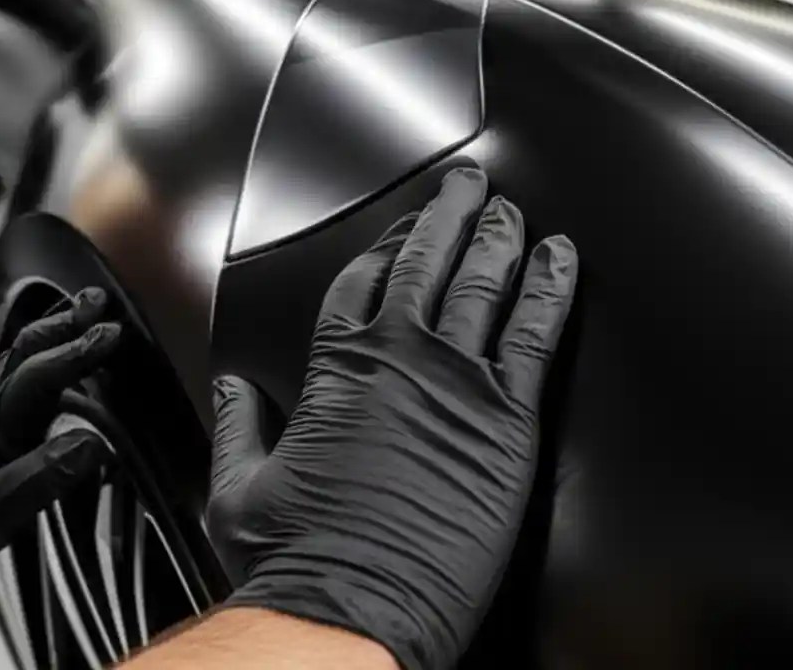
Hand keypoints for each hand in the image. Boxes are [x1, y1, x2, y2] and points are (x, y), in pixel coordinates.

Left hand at [0, 288, 119, 563]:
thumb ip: (39, 479)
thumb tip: (93, 445)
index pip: (38, 376)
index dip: (76, 353)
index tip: (111, 337)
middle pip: (31, 348)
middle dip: (68, 322)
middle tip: (104, 302)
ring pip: (32, 351)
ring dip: (64, 326)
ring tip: (97, 305)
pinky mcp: (7, 405)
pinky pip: (35, 365)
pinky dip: (58, 344)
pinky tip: (78, 337)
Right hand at [209, 167, 578, 669]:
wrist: (353, 609)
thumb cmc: (300, 560)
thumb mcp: (240, 488)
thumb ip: (239, 427)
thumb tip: (230, 391)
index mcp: (340, 369)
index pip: (365, 279)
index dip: (388, 245)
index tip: (404, 227)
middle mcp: (401, 359)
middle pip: (428, 260)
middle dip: (448, 213)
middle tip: (467, 183)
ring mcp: (459, 383)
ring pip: (484, 282)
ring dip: (499, 236)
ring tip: (510, 209)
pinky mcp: (508, 418)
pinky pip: (538, 331)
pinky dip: (551, 287)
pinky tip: (562, 259)